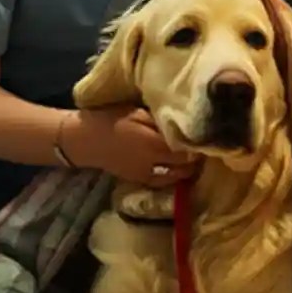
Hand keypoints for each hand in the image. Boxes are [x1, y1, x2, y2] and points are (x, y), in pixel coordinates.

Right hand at [62, 107, 199, 187]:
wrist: (83, 140)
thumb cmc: (110, 119)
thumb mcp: (137, 112)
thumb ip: (161, 120)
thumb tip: (185, 122)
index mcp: (153, 143)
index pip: (187, 147)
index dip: (199, 140)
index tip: (207, 131)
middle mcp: (153, 163)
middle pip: (186, 164)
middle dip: (197, 154)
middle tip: (203, 141)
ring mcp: (147, 175)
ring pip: (178, 175)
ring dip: (188, 166)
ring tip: (192, 153)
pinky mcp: (140, 180)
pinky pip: (165, 180)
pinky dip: (175, 173)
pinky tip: (178, 164)